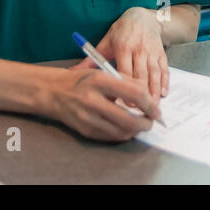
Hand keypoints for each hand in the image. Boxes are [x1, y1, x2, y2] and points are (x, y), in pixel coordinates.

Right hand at [45, 68, 160, 141]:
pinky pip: (110, 137)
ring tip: (140, 124)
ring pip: (121, 132)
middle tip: (151, 121)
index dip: (150, 104)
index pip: (134, 94)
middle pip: (129, 119)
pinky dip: (122, 134)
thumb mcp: (102, 72)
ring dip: (135, 131)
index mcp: (100, 80)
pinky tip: (126, 127)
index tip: (156, 109)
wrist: (53, 91)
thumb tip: (149, 95)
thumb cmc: (81, 80)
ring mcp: (88, 118)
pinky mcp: (85, 130)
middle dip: (145, 123)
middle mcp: (93, 100)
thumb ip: (126, 81)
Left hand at [71, 7, 169, 99]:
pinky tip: (163, 94)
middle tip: (139, 112)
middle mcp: (139, 50)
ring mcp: (151, 52)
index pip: (124, 71)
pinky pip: (163, 69)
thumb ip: (90, 60)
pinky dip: (164, 82)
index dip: (124, 88)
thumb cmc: (121, 31)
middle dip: (140, 95)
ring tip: (152, 107)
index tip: (122, 103)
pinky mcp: (160, 53)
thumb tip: (72, 73)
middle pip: (140, 75)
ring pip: (154, 74)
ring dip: (154, 91)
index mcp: (123, 47)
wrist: (142, 16)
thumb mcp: (105, 43)